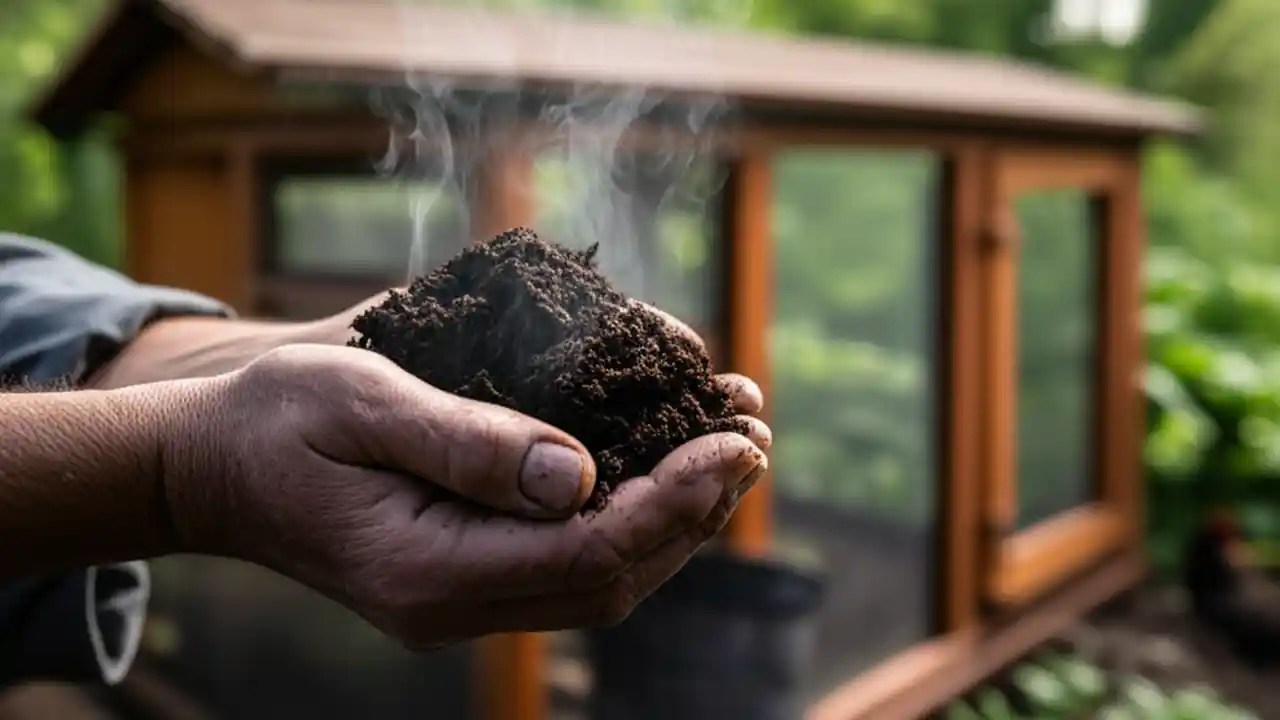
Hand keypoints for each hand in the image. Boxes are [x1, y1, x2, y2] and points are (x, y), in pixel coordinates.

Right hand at [164, 345, 768, 646]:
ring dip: (676, 513)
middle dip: (695, 507)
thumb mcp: (359, 400)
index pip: (587, 551)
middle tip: (754, 434)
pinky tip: (663, 463)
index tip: (736, 441)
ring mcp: (459, 594)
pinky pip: (570, 556)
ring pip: (601, 576)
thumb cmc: (274, 420)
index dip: (674, 499)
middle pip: (612, 575)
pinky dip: (631, 513)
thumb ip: (466, 441)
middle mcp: (452, 600)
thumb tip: (580, 475)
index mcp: (427, 570)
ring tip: (733, 442)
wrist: (210, 464)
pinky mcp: (463, 570)